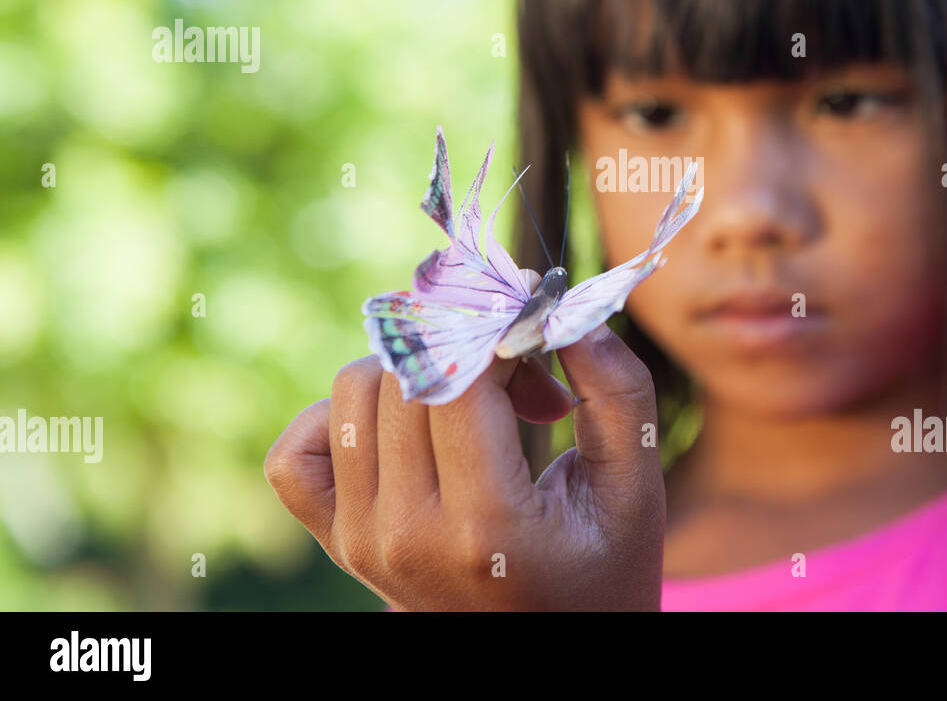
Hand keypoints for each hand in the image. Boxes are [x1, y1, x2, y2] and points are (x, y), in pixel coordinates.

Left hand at [263, 273, 665, 610]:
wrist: (548, 653)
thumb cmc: (601, 569)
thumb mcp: (634, 490)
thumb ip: (617, 391)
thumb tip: (562, 306)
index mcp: (487, 525)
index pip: (460, 376)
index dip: (498, 327)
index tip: (537, 316)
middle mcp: (408, 534)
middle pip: (409, 373)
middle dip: (471, 345)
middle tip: (529, 376)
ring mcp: (362, 542)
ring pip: (355, 391)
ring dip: (419, 368)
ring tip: (479, 404)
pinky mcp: (337, 541)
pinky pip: (301, 448)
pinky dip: (342, 416)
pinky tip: (407, 426)